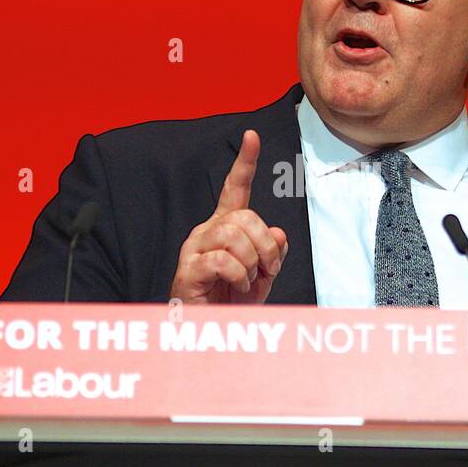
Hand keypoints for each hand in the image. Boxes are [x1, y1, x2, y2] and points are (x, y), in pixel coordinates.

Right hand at [169, 129, 289, 304]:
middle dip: (266, 245)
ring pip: (234, 235)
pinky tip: (238, 286)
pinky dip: (239, 275)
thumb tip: (279, 232)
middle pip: (245, 216)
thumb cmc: (233, 302)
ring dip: (252, 262)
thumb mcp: (263, 275)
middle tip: (268, 270)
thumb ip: (273, 252)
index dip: (245, 163)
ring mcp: (194, 248)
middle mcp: (207, 231)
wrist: (210, 330)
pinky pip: (222, 260)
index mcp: (225, 227)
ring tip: (249, 281)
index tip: (252, 136)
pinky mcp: (188, 269)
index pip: (235, 188)